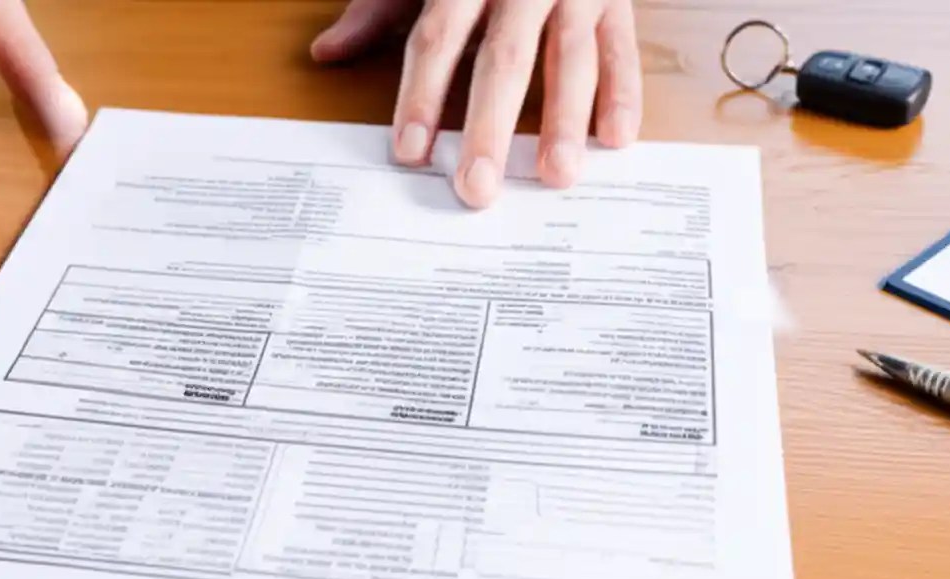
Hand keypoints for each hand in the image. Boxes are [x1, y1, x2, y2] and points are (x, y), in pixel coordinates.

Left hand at [312, 0, 641, 207]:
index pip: (437, 38)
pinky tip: (614, 139)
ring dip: (565, 119)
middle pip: (504, 59)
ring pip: (570, 56)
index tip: (409, 152)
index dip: (422, 96)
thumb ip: (377, 8)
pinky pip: (622, 47)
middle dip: (491, 127)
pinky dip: (623, 92)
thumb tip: (326, 53)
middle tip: (478, 189)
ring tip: (556, 175)